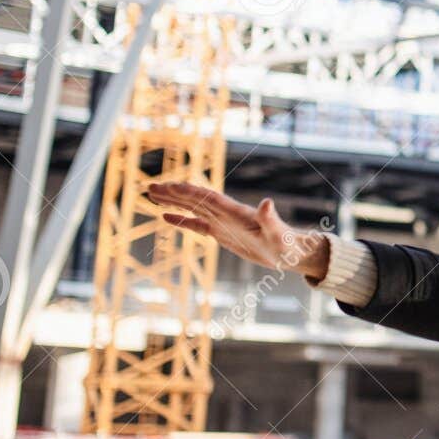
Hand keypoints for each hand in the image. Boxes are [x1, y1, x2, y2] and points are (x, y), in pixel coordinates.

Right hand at [144, 182, 329, 279]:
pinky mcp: (221, 233)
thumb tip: (267, 202)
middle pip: (195, 199)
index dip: (189, 191)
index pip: (207, 197)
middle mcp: (226, 213)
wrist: (289, 252)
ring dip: (172, 201)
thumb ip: (270, 218)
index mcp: (235, 211)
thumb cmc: (285, 243)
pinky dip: (180, 220)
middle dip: (173, 192)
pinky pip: (196, 224)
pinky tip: (164, 217)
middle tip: (149, 186)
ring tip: (151, 194)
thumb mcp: (277, 232)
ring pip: (192, 208)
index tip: (170, 185)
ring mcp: (222, 222)